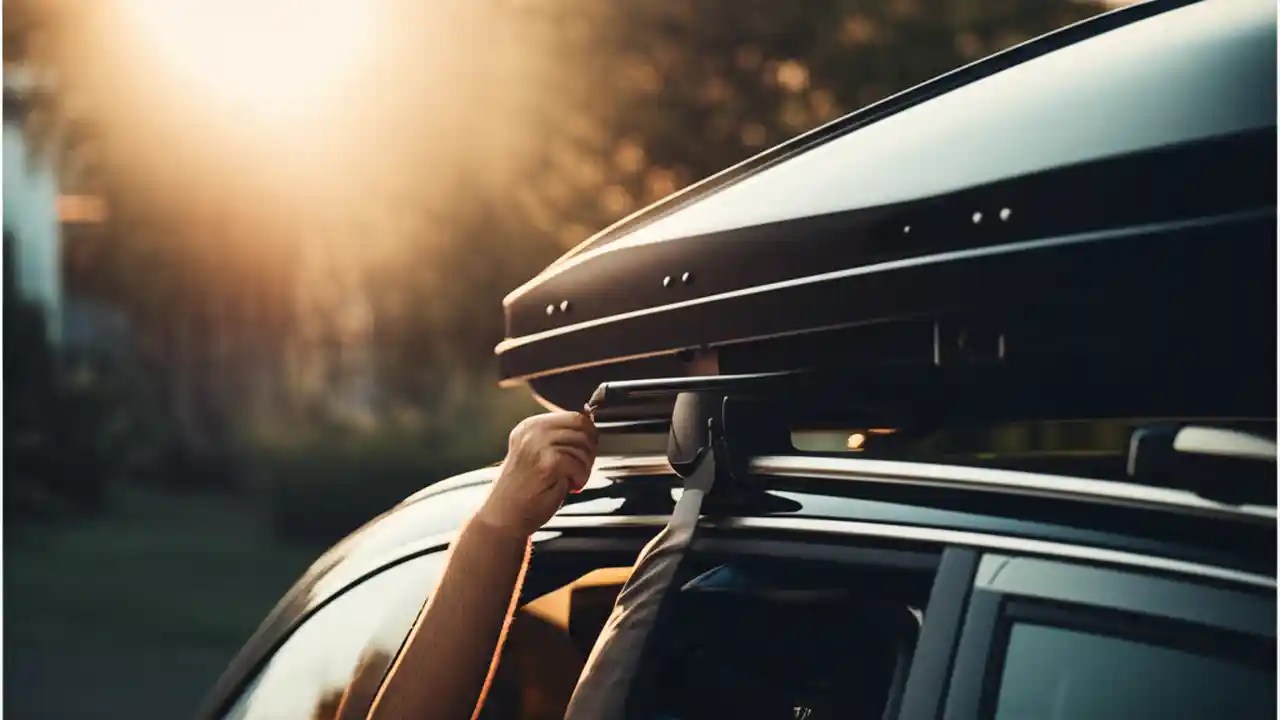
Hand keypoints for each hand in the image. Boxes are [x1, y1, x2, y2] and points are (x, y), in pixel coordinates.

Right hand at [477, 411, 598, 536]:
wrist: (503, 516)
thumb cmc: (524, 491)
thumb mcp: (538, 454)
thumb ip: (559, 440)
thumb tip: (590, 430)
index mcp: (530, 426)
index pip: (574, 417)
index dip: (589, 435)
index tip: (586, 452)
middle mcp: (533, 431)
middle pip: (582, 427)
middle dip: (589, 450)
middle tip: (581, 468)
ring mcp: (538, 446)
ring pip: (583, 447)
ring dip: (584, 468)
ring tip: (571, 480)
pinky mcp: (547, 463)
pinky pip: (579, 465)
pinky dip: (580, 479)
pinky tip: (568, 487)